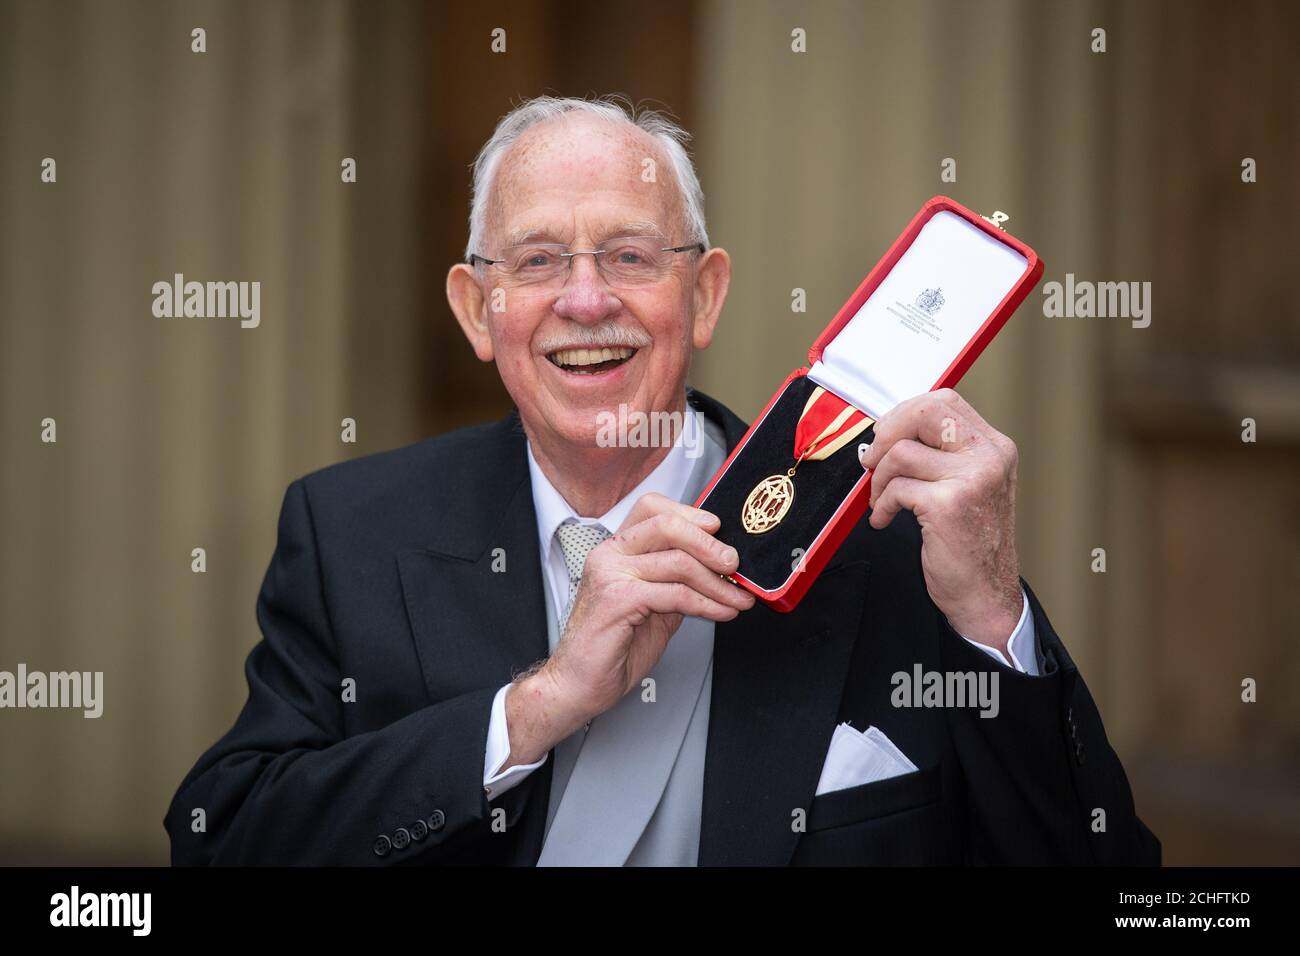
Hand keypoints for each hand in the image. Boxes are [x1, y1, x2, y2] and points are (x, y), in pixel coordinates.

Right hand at [505, 493, 752, 765]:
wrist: (580, 684)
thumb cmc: (613, 647)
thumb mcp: (654, 604)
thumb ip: (677, 581)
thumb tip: (718, 569)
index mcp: (616, 550)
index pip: (653, 508)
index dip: (690, 514)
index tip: (719, 531)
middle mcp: (610, 554)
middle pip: (668, 525)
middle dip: (710, 544)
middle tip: (735, 564)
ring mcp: (611, 574)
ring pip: (678, 562)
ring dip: (718, 583)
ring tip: (738, 598)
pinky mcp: (618, 599)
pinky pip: (676, 594)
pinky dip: (707, 604)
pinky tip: (721, 612)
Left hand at [858, 389, 1021, 651]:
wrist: (985, 594)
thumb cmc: (968, 542)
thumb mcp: (966, 485)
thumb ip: (940, 453)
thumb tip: (888, 429)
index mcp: (994, 446)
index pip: (943, 401)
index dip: (904, 414)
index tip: (886, 437)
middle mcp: (989, 456)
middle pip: (924, 411)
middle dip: (887, 433)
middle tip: (873, 461)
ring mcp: (973, 478)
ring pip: (901, 452)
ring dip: (879, 479)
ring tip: (882, 502)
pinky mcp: (950, 504)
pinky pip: (896, 488)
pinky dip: (881, 506)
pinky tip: (885, 520)